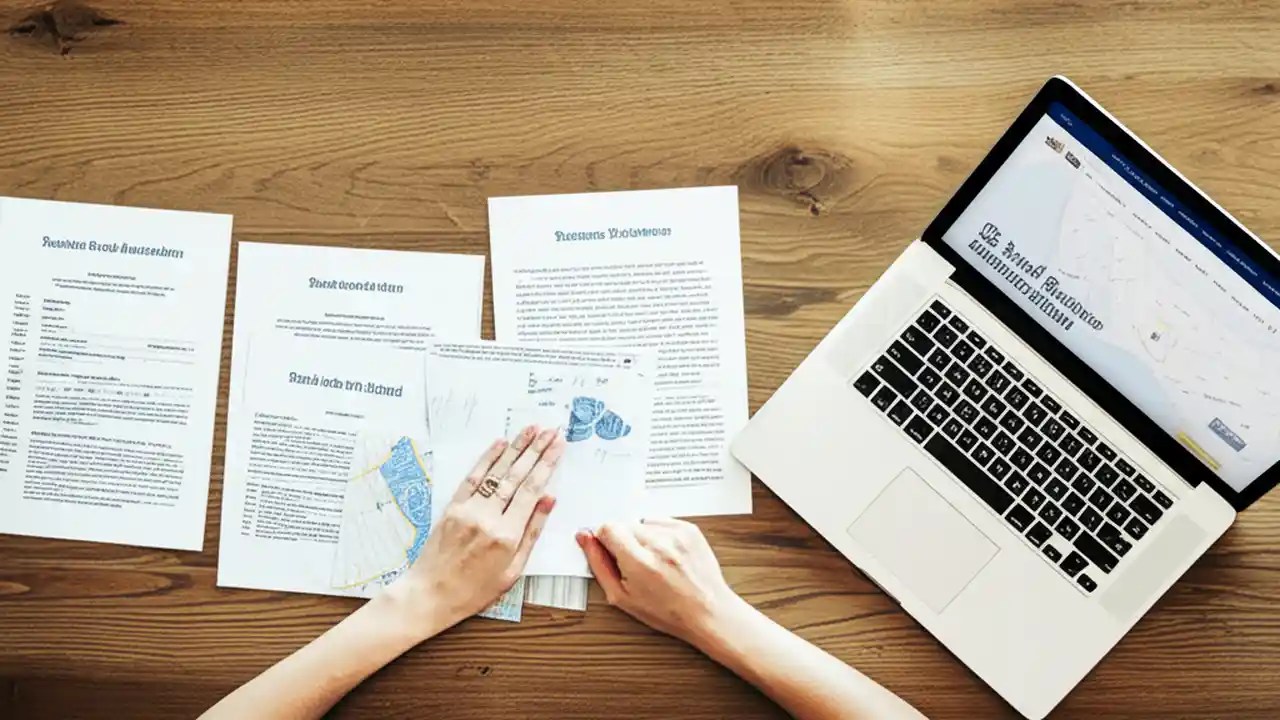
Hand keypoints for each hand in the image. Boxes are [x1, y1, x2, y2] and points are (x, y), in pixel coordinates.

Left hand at [389, 425, 563, 635]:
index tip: (558, 446)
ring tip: (531, 429)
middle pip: (517, 476)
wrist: (430, 594)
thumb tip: (549, 499)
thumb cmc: (474, 590)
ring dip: (516, 447)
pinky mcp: (453, 506)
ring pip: (497, 472)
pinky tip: (500, 443)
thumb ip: (532, 532)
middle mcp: (488, 518)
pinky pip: (473, 477)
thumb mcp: (513, 570)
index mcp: (507, 536)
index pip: (532, 490)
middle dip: (536, 450)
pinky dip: (487, 458)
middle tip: (551, 430)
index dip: (547, 465)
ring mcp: (468, 509)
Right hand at [576, 518, 743, 647]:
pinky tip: (665, 555)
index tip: (610, 552)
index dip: (604, 540)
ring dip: (642, 537)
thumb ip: (598, 564)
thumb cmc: (666, 611)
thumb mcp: (622, 597)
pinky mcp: (689, 529)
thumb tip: (584, 538)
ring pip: (642, 522)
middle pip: (624, 524)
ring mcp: (677, 534)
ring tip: (654, 561)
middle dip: (623, 541)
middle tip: (635, 564)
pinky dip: (658, 535)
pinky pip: (661, 521)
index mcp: (639, 562)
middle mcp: (659, 544)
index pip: (608, 528)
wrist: (707, 611)